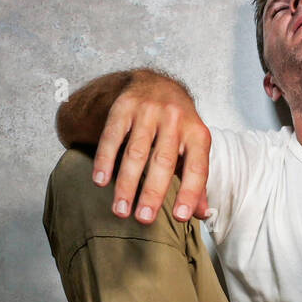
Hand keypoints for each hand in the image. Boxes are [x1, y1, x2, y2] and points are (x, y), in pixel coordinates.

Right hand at [93, 74, 211, 223]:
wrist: (156, 83)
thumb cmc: (178, 127)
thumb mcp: (193, 148)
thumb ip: (197, 181)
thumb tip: (201, 214)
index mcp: (197, 133)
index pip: (196, 167)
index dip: (190, 192)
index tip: (181, 216)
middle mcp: (175, 120)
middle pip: (163, 162)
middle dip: (152, 193)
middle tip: (143, 219)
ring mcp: (148, 112)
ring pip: (136, 152)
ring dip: (126, 184)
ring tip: (120, 210)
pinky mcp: (124, 108)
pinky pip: (112, 137)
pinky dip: (105, 160)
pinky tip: (100, 181)